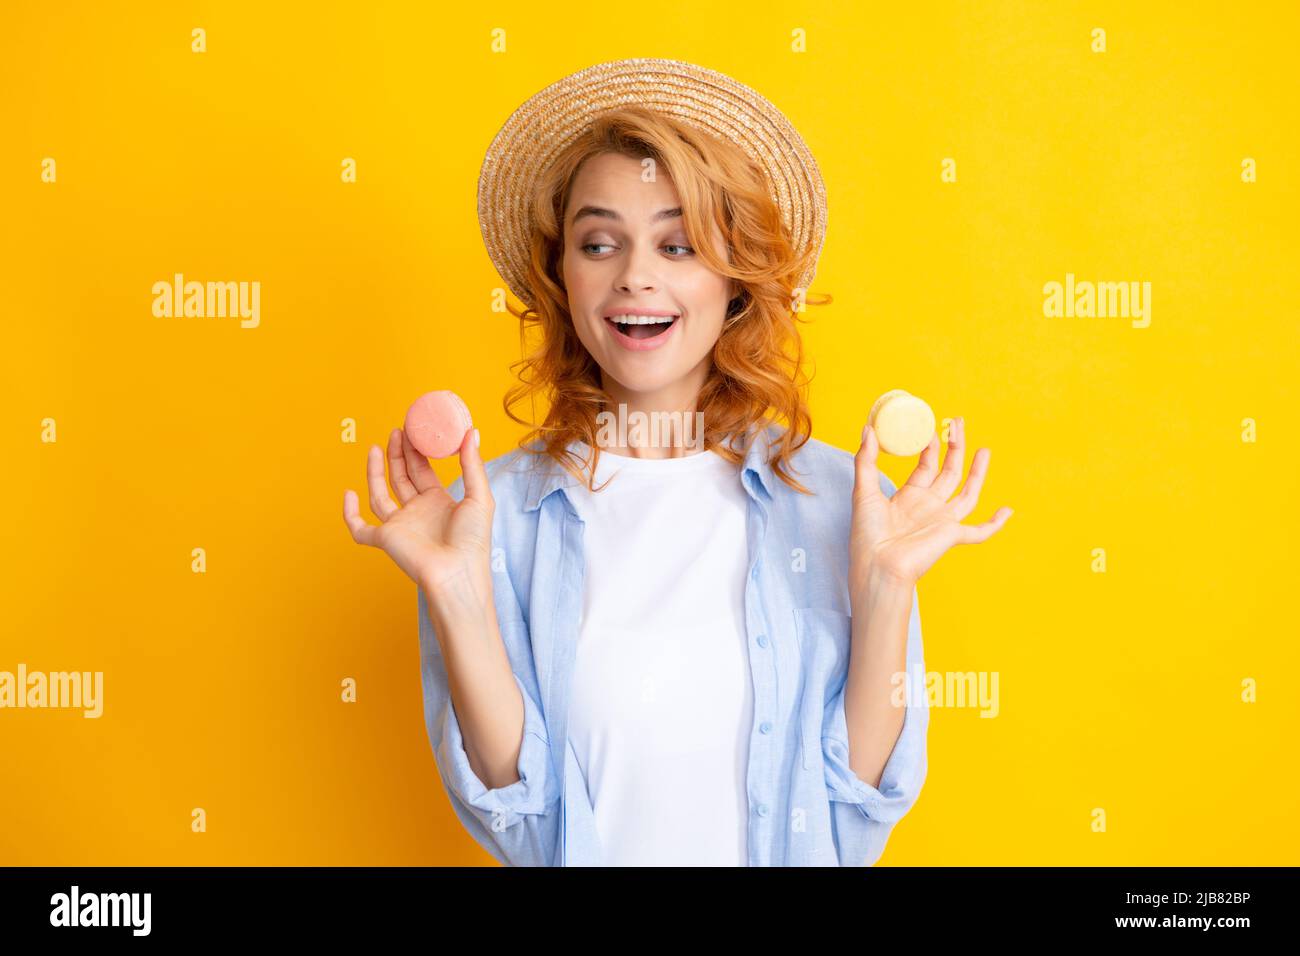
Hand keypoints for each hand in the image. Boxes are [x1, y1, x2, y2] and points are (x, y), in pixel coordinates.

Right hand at [342, 425, 494, 599]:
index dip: (417, 451)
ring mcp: (400, 526)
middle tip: (398, 430)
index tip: (414, 429)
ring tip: (378, 446)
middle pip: (401, 477)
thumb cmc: (473, 541)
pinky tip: (349, 493)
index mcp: (438, 502)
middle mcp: (417, 512)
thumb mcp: (479, 497)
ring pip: (380, 495)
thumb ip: (472, 464)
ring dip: (376, 472)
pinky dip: (350, 514)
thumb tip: (471, 431)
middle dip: (398, 454)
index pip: (423, 470)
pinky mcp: (385, 540)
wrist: (458, 573)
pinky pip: (360, 529)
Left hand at [850, 416, 1012, 593]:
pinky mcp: (952, 536)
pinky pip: (979, 532)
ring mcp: (942, 521)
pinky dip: (995, 524)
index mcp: (909, 497)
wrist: (877, 566)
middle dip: (955, 447)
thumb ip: (866, 460)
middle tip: (958, 422)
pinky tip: (1007, 511)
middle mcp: (928, 507)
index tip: (932, 427)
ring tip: (984, 449)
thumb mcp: (863, 491)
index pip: (925, 466)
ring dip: (978, 472)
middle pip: (948, 472)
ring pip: (967, 492)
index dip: (930, 447)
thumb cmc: (867, 535)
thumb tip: (869, 428)